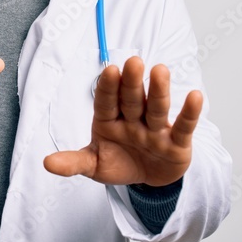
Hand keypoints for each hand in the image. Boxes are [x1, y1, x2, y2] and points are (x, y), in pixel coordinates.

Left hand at [43, 57, 199, 186]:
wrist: (147, 180)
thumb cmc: (119, 163)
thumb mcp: (93, 164)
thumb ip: (73, 162)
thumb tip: (46, 164)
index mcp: (109, 120)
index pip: (106, 102)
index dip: (108, 87)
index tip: (110, 70)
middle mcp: (133, 120)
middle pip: (131, 100)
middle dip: (131, 82)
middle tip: (133, 61)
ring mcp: (155, 130)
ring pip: (156, 108)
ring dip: (158, 91)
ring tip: (160, 70)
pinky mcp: (177, 143)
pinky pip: (183, 126)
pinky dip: (189, 113)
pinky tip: (194, 96)